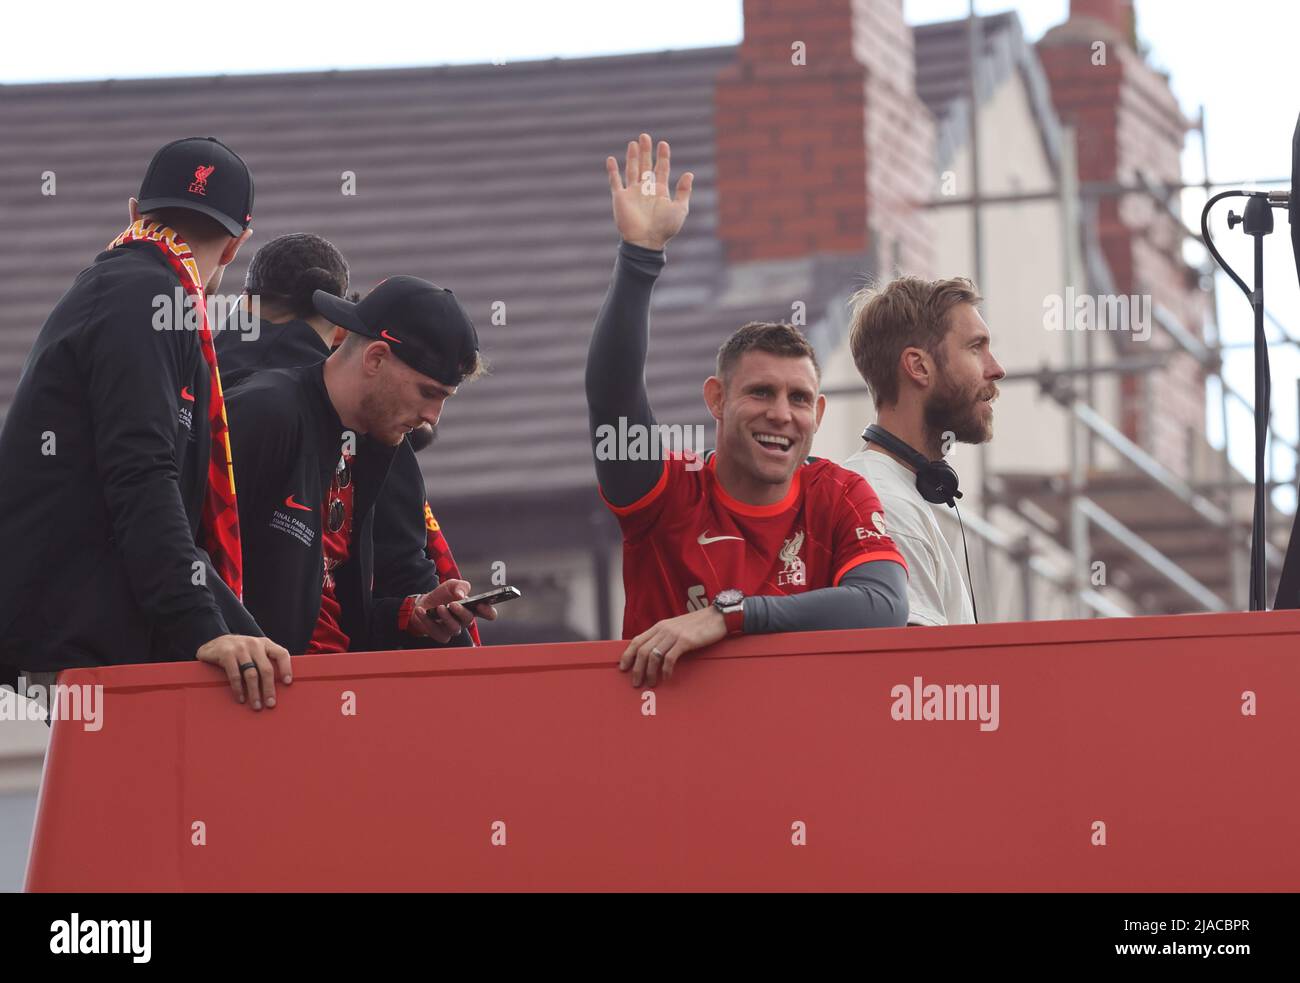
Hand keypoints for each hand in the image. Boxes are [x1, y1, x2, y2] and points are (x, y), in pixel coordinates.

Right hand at [197, 634, 291, 711]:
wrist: (214, 642)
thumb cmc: (240, 651)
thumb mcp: (255, 651)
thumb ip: (266, 662)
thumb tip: (279, 686)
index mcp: (265, 644)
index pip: (281, 654)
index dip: (286, 668)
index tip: (288, 683)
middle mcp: (255, 644)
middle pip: (266, 669)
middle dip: (269, 688)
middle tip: (270, 703)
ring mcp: (240, 648)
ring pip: (251, 674)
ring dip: (254, 692)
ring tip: (256, 705)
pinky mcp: (226, 654)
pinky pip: (235, 675)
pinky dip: (239, 689)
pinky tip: (241, 698)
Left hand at [408, 580, 497, 642]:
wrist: (424, 603)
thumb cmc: (442, 595)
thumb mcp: (451, 585)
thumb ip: (460, 586)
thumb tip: (461, 595)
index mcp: (472, 608)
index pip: (488, 613)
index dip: (488, 611)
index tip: (481, 605)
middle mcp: (465, 620)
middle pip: (469, 620)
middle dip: (461, 612)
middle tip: (453, 604)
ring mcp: (453, 629)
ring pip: (454, 628)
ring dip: (446, 617)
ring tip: (438, 607)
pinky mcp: (440, 635)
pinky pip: (435, 631)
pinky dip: (427, 620)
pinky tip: (421, 610)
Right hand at [606, 132, 692, 250]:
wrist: (646, 241)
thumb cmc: (665, 228)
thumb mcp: (680, 208)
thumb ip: (684, 191)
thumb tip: (689, 173)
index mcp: (660, 191)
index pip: (661, 169)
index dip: (663, 156)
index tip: (663, 143)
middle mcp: (646, 190)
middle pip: (646, 166)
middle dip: (646, 151)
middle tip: (645, 136)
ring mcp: (632, 193)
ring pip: (632, 170)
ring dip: (632, 157)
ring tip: (634, 143)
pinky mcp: (620, 198)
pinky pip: (615, 181)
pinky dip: (612, 171)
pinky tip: (611, 159)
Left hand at [618, 606, 725, 686]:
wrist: (718, 617)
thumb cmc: (699, 625)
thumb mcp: (677, 628)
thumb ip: (665, 637)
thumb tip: (654, 654)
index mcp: (660, 626)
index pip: (637, 640)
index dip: (627, 655)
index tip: (623, 667)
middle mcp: (664, 629)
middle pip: (642, 651)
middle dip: (637, 669)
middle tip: (636, 683)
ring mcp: (674, 635)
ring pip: (653, 656)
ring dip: (649, 672)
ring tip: (651, 683)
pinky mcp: (685, 641)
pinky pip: (669, 658)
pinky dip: (665, 670)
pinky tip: (666, 678)